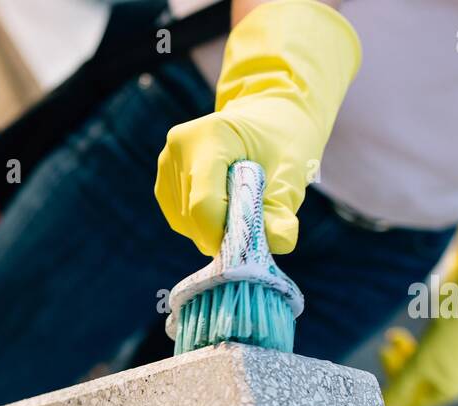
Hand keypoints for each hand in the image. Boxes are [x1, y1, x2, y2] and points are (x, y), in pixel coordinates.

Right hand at [154, 0, 360, 255]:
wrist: (272, 110)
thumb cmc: (286, 136)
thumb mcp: (293, 170)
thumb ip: (282, 209)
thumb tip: (280, 242)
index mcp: (202, 140)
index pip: (204, 208)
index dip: (232, 235)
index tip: (260, 239)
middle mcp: (174, 151)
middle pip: (195, 220)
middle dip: (229, 230)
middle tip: (261, 217)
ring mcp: (165, 168)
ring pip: (188, 225)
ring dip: (221, 227)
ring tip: (248, 202)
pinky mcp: (164, 186)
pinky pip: (184, 222)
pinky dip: (209, 224)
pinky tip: (231, 205)